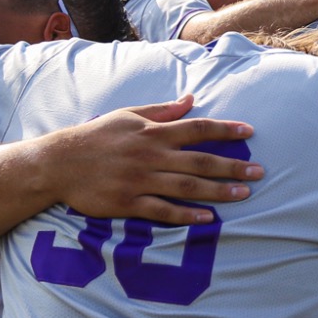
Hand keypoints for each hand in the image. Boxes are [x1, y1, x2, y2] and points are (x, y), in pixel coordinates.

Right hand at [43, 95, 263, 224]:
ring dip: (217, 192)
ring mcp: (140, 181)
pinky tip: (207, 218)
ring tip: (243, 195)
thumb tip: (191, 99)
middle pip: (199, 161)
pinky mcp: (128, 204)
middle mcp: (150, 155)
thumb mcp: (127, 116)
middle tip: (259, 172)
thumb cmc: (96, 137)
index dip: (224, 130)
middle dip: (232, 166)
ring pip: (186, 187)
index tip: (249, 133)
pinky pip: (162, 211)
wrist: (58, 163)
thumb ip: (162, 111)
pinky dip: (186, 215)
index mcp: (152, 132)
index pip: (196, 128)